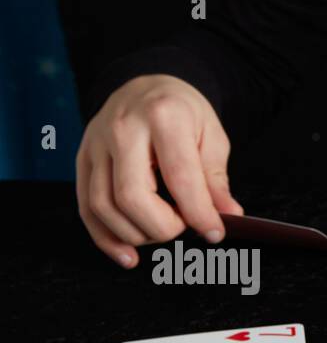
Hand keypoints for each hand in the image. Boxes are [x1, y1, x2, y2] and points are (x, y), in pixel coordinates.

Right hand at [76, 74, 241, 267]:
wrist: (147, 86)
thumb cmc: (184, 114)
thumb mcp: (211, 138)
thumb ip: (216, 179)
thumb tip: (228, 215)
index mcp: (162, 117)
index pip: (179, 178)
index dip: (199, 214)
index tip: (215, 233)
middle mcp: (122, 129)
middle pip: (132, 197)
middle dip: (163, 227)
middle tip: (184, 228)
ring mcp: (96, 144)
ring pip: (104, 206)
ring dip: (136, 235)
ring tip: (162, 234)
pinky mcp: (82, 159)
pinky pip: (86, 207)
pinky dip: (105, 238)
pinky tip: (128, 255)